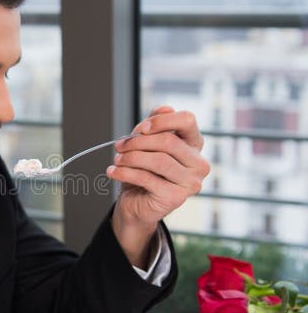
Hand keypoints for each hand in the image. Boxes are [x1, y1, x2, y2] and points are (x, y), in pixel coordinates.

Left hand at [108, 106, 209, 265]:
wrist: (137, 204)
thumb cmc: (144, 172)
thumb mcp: (147, 145)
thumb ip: (155, 126)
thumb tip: (165, 108)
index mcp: (194, 145)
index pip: (188, 121)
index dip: (162, 121)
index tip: (142, 128)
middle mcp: (199, 164)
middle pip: (169, 141)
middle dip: (139, 141)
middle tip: (120, 145)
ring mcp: (190, 182)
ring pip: (159, 160)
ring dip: (131, 157)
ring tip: (117, 159)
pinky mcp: (176, 197)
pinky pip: (147, 178)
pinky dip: (125, 173)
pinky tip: (113, 172)